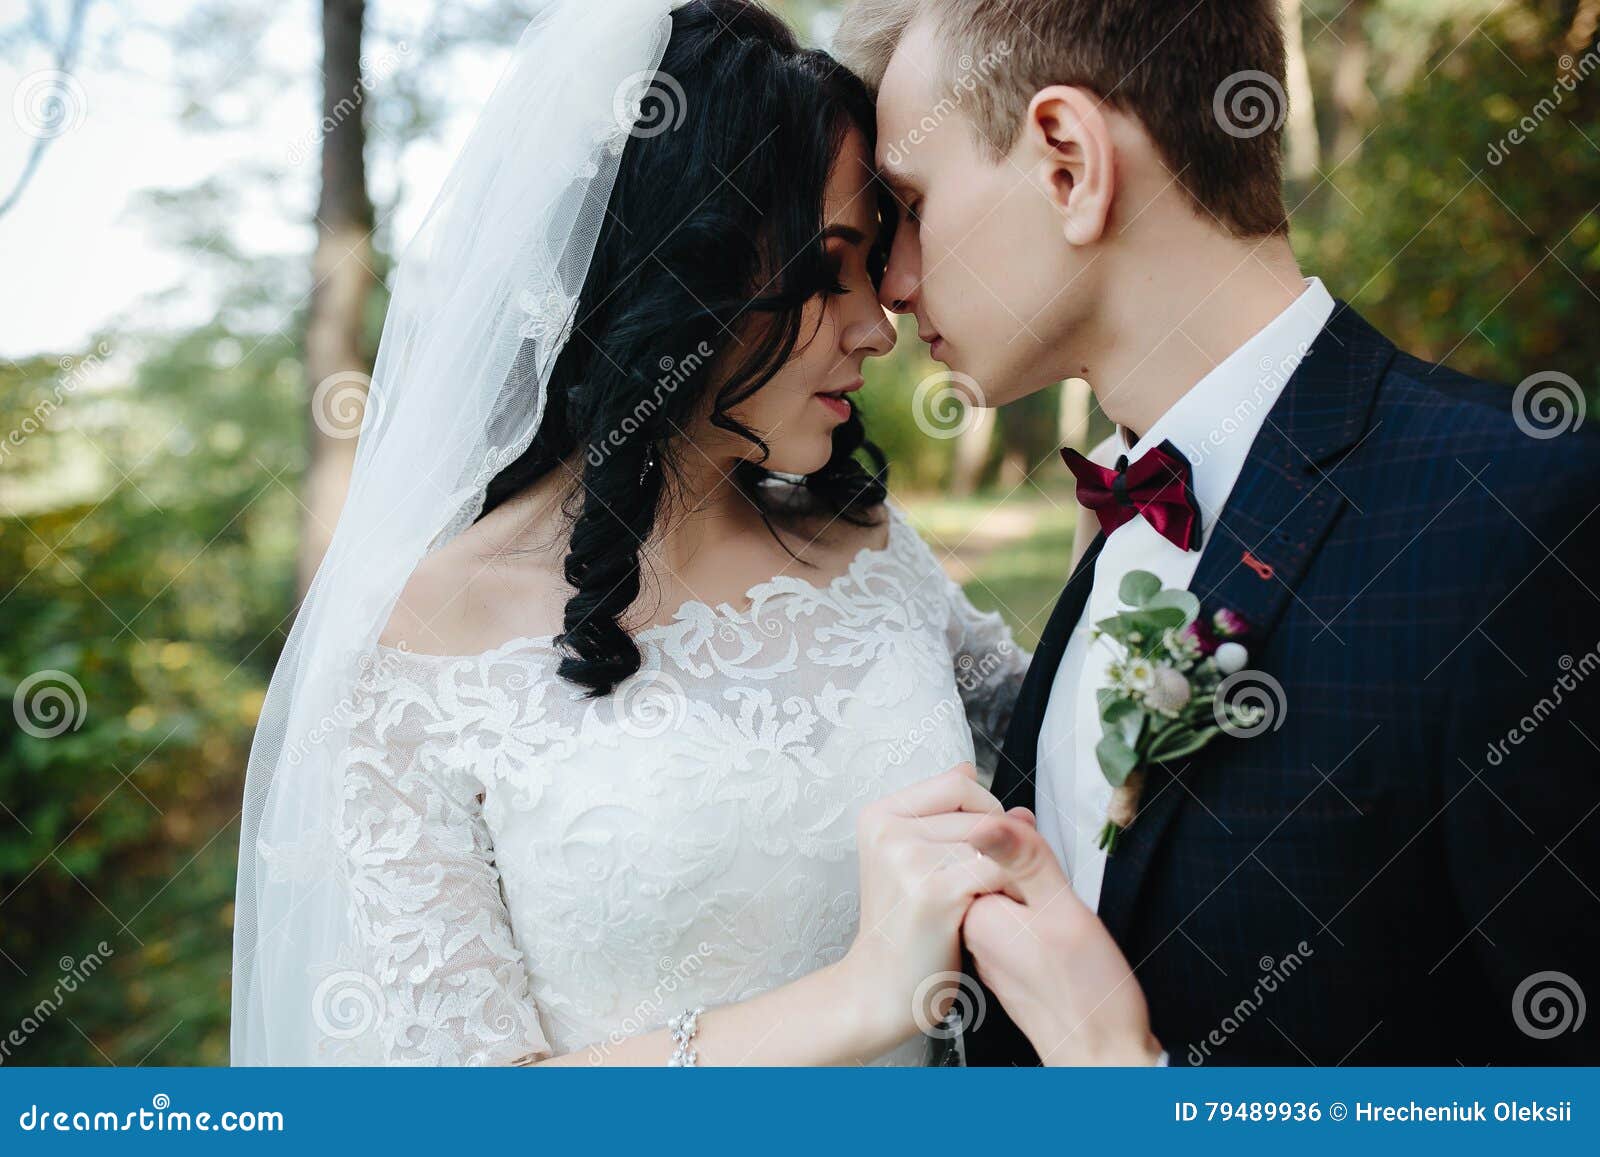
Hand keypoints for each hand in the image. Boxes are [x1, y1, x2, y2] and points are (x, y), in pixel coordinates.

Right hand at [840, 763, 1020, 1041]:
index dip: (987, 813)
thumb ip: (942, 816)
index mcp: (880, 815)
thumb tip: (972, 769)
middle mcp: (888, 829)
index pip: (959, 784)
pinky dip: (1012, 890)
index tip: (988, 850)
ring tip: (1001, 900)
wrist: (881, 991)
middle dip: (1005, 847)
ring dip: (1012, 870)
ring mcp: (907, 857)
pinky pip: (999, 870)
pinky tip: (1003, 913)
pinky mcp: (933, 890)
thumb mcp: (911, 860)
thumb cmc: (907, 930)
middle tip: (1001, 884)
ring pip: (994, 841)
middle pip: (981, 813)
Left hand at [961, 811, 1162, 1065]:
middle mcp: (974, 934)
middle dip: (1037, 875)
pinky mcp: (1008, 964)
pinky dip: (1045, 922)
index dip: (1032, 854)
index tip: (1053, 885)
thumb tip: (988, 820)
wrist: (1101, 1059)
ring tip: (1067, 933)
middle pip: (1000, 869)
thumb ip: (1026, 861)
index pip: (990, 849)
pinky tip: (1065, 945)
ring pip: (1014, 894)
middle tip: (1063, 912)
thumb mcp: (1063, 911)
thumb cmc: (1088, 997)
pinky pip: (1022, 922)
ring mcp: (990, 951)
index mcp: (976, 916)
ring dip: (1043, 898)